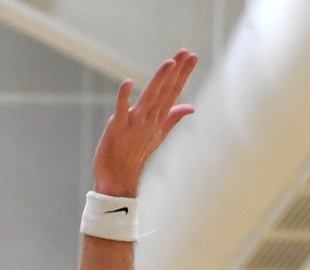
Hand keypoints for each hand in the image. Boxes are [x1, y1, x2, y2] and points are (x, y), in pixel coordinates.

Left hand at [93, 49, 198, 197]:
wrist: (118, 177)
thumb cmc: (136, 153)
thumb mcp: (158, 133)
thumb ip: (173, 117)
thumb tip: (191, 107)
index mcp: (158, 118)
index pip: (173, 91)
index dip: (183, 73)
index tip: (192, 55)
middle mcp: (149, 119)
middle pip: (165, 92)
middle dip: (176, 71)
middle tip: (186, 52)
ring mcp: (134, 124)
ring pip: (149, 98)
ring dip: (159, 81)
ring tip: (169, 63)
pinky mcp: (117, 128)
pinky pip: (121, 110)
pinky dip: (123, 97)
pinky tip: (126, 82)